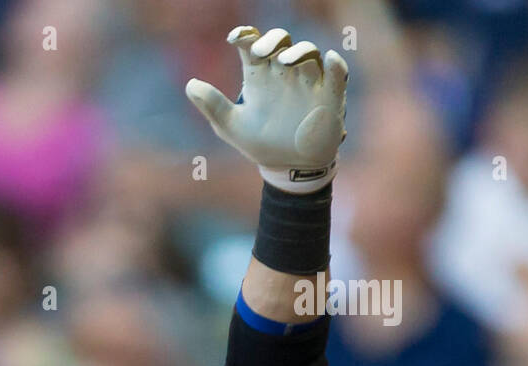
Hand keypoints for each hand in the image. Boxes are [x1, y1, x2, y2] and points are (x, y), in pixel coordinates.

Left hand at [186, 26, 347, 193]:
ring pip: (308, 53)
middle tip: (260, 51)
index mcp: (259, 76)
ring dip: (299, 51)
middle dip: (273, 40)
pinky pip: (337, 74)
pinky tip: (331, 60)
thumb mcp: (231, 127)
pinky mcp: (329, 96)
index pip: (252, 45)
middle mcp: (284, 73)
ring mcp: (308, 82)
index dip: (245, 35)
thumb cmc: (260, 143)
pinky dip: (336, 65)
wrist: (288, 168)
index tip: (234, 38)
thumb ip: (212, 105)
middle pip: (282, 42)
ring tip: (285, 61)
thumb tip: (190, 84)